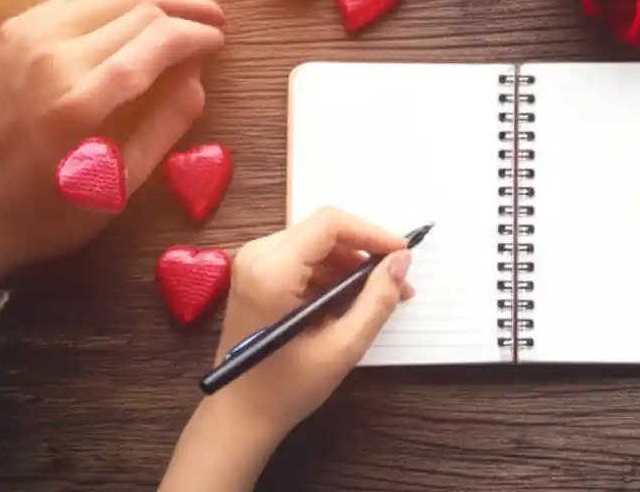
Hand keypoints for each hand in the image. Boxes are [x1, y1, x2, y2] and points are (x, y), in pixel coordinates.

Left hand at [0, 0, 224, 310]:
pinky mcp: (14, 28)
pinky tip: (138, 15)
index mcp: (80, 100)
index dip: (199, 34)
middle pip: (140, 1)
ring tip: (183, 12)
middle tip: (214, 23)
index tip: (220, 42)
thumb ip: (166, 124)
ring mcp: (28, 34)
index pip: (158, 39)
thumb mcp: (121, 184)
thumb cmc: (48, 210)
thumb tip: (197, 74)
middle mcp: (52, 54)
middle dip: (187, 7)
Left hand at [207, 208, 414, 443]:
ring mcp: (253, 265)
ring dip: (351, 266)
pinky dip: (332, 276)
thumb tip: (401, 261)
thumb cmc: (284, 388)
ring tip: (380, 297)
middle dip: (365, 252)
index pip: (330, 224)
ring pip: (316, 245)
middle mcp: (256, 257)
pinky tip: (352, 302)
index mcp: (271, 271)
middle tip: (397, 281)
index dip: (372, 233)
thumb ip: (376, 300)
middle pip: (323, 232)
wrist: (238, 415)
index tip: (401, 253)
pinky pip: (304, 260)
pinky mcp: (256, 276)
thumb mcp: (341, 347)